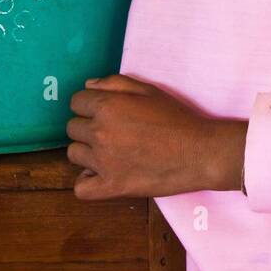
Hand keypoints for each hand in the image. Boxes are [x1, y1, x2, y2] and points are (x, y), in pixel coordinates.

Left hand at [66, 73, 247, 199]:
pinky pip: (80, 188)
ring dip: (87, 151)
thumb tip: (88, 85)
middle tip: (111, 131)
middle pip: (72, 128)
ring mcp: (103, 162)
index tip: (105, 111)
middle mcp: (99, 132)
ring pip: (73, 154)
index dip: (90, 105)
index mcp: (107, 106)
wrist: (198, 152)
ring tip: (109, 152)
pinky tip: (102, 174)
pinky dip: (87, 181)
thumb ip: (115, 83)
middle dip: (88, 126)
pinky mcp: (111, 187)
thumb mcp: (148, 90)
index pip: (76, 102)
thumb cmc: (175, 118)